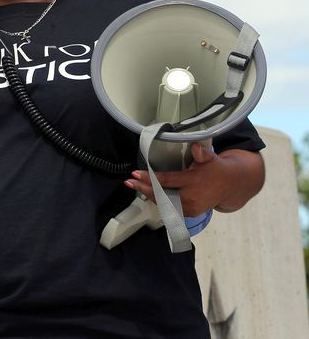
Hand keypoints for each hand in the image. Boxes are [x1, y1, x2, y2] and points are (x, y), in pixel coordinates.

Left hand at [125, 144, 263, 215]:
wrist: (231, 185)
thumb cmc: (217, 169)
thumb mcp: (211, 158)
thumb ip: (202, 153)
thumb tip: (196, 147)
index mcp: (194, 182)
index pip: (167, 181)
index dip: (150, 178)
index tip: (136, 174)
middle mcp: (191, 198)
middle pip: (162, 195)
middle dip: (144, 189)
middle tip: (129, 182)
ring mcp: (191, 208)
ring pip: (164, 204)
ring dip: (149, 195)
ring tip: (134, 186)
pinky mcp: (191, 214)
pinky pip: (171, 209)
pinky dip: (158, 202)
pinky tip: (147, 194)